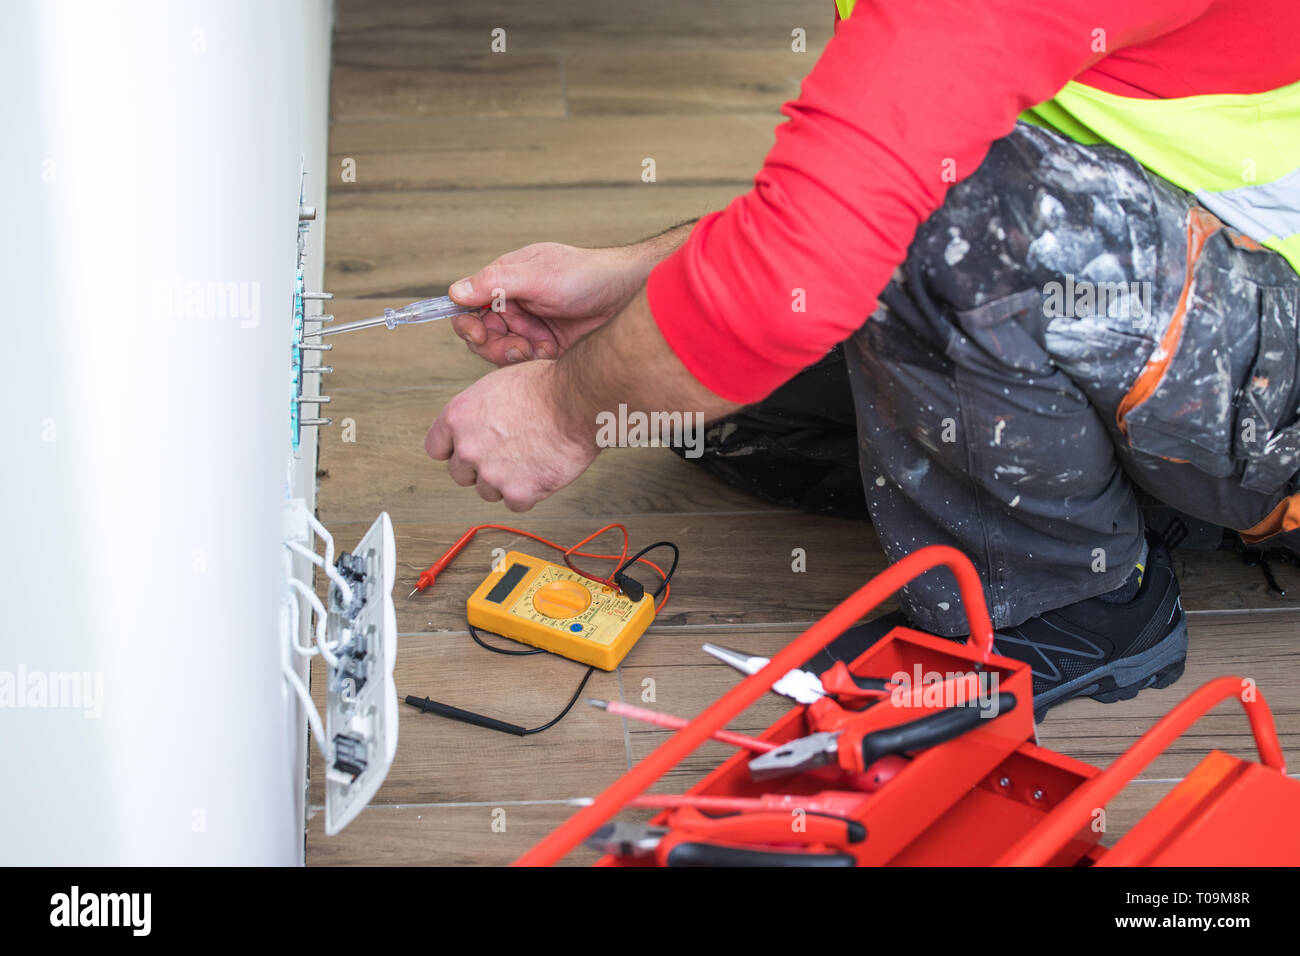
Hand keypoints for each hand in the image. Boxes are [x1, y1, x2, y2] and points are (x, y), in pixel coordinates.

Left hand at [425, 360, 598, 510]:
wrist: (577, 402)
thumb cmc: (546, 387)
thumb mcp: (498, 385)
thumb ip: (480, 411)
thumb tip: (480, 423)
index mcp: (458, 417)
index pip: (436, 448)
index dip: (454, 449)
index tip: (467, 450)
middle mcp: (468, 448)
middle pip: (460, 475)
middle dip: (480, 468)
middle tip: (506, 455)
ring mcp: (492, 474)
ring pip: (488, 492)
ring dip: (506, 482)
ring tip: (530, 460)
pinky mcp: (518, 492)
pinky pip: (516, 504)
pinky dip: (530, 493)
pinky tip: (541, 472)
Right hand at [446, 242, 650, 365]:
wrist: (628, 295)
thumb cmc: (587, 275)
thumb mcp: (537, 275)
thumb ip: (495, 283)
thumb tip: (454, 291)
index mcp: (506, 281)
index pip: (470, 305)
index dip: (468, 322)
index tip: (476, 334)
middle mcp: (515, 305)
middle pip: (483, 335)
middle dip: (494, 345)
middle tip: (517, 349)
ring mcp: (531, 327)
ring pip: (503, 352)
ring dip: (514, 355)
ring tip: (537, 349)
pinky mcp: (548, 348)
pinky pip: (525, 364)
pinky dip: (533, 362)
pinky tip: (550, 353)